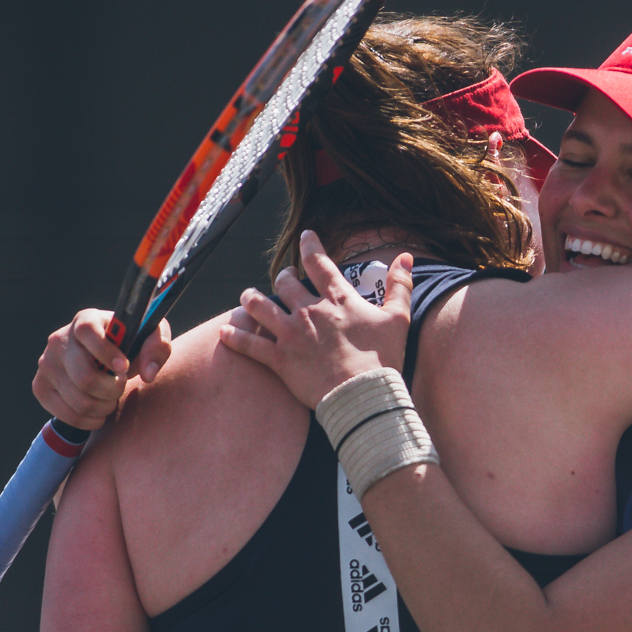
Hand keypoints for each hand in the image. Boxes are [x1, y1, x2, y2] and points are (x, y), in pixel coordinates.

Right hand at [32, 310, 171, 429]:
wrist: (102, 359)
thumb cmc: (128, 346)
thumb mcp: (150, 338)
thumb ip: (157, 347)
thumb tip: (148, 374)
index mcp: (85, 320)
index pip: (87, 331)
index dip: (106, 352)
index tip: (124, 367)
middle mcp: (60, 340)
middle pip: (84, 376)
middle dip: (111, 390)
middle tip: (120, 386)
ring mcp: (47, 364)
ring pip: (78, 400)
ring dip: (103, 407)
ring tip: (110, 399)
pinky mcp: (40, 386)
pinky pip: (65, 414)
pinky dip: (87, 420)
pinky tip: (97, 411)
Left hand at [220, 231, 413, 409]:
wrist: (363, 395)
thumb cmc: (383, 359)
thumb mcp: (398, 318)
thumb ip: (400, 284)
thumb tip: (406, 257)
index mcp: (337, 298)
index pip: (318, 261)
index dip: (310, 245)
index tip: (305, 235)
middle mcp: (309, 310)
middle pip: (284, 282)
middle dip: (282, 277)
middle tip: (284, 278)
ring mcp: (291, 334)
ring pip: (259, 306)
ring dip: (251, 299)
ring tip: (248, 298)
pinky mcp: (279, 359)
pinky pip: (249, 344)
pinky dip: (235, 337)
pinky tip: (224, 332)